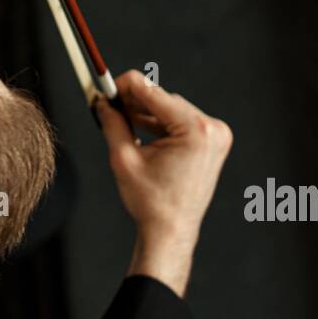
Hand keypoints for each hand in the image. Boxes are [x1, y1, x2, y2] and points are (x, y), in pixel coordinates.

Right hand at [95, 71, 231, 296]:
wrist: (172, 232)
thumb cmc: (151, 202)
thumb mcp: (124, 158)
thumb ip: (112, 123)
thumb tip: (102, 101)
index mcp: (195, 130)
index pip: (153, 92)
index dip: (124, 87)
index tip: (105, 87)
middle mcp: (211, 129)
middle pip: (163, 100)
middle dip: (134, 102)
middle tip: (108, 104)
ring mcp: (215, 136)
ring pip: (171, 110)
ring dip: (147, 113)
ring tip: (121, 119)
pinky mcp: (212, 143)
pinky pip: (181, 123)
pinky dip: (161, 125)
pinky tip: (139, 129)